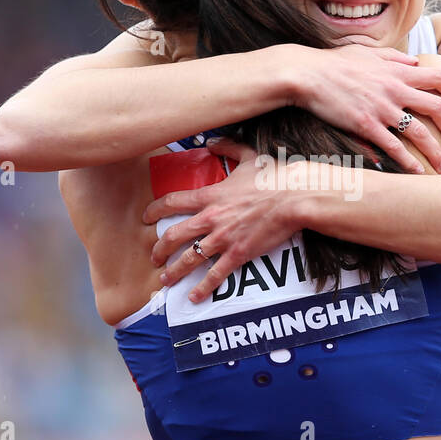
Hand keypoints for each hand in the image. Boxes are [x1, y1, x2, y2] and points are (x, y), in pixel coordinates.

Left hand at [143, 140, 299, 302]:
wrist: (294, 198)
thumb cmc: (274, 177)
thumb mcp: (249, 156)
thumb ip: (228, 148)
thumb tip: (213, 141)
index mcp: (210, 196)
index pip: (172, 202)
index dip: (154, 210)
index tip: (146, 216)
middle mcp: (211, 219)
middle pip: (174, 236)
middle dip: (160, 249)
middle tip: (154, 256)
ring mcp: (223, 239)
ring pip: (190, 259)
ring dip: (175, 271)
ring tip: (166, 279)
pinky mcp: (238, 254)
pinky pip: (215, 274)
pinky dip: (203, 288)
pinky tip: (194, 297)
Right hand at [291, 43, 440, 175]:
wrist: (307, 75)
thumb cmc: (334, 63)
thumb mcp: (367, 53)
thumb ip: (393, 59)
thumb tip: (414, 62)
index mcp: (398, 72)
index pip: (440, 78)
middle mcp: (395, 91)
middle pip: (438, 109)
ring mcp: (382, 109)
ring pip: (420, 134)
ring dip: (434, 153)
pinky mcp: (366, 126)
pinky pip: (393, 148)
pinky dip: (406, 162)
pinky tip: (414, 172)